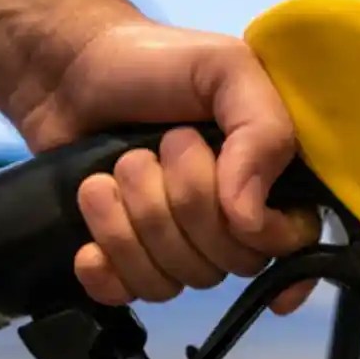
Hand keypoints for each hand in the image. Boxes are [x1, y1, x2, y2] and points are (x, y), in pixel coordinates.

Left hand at [14, 15, 320, 313]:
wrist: (67, 69)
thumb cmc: (155, 63)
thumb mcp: (227, 70)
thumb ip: (262, 131)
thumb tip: (248, 218)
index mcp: (270, 180)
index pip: (291, 245)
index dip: (264, 237)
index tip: (235, 210)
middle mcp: (230, 222)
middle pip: (225, 264)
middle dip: (179, 206)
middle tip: (151, 153)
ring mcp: (175, 246)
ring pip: (173, 281)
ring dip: (132, 225)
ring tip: (110, 176)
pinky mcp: (124, 260)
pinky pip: (128, 295)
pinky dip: (105, 270)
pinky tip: (89, 243)